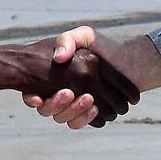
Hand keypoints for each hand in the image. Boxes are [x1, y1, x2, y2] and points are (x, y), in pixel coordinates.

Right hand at [23, 27, 160, 128]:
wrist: (129, 63)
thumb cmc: (105, 48)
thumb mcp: (85, 36)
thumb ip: (69, 40)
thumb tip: (59, 58)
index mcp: (54, 76)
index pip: (33, 90)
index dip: (30, 97)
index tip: (37, 98)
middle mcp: (59, 92)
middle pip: (48, 109)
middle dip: (56, 104)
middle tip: (69, 93)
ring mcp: (72, 105)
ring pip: (62, 118)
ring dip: (73, 111)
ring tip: (89, 100)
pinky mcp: (85, 115)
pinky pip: (77, 124)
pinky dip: (85, 119)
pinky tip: (94, 110)